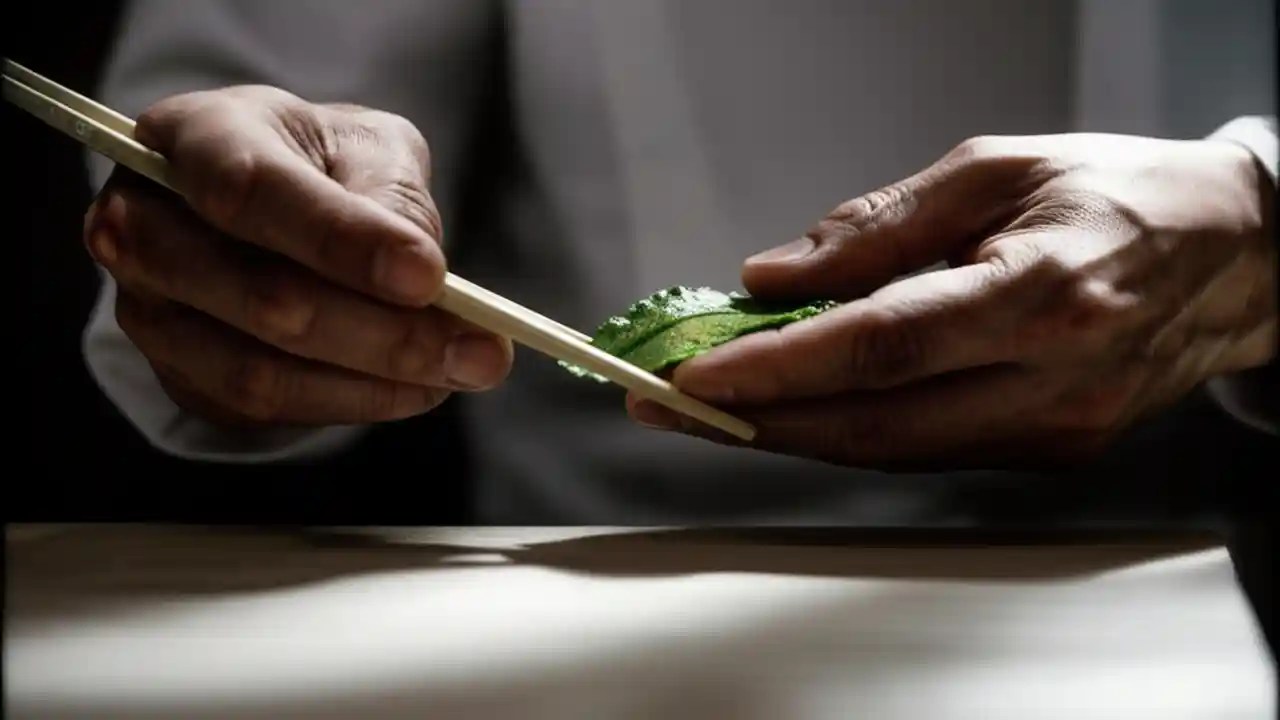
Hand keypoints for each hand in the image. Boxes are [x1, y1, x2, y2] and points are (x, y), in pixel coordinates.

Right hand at [83, 86, 511, 426]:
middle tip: (482, 351)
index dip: (341, 240)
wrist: (275, 206)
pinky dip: (354, 403)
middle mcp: (145, 226)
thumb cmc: (322, 165)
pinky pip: (270, 409)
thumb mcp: (368, 147)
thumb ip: (392, 195)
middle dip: (386, 333)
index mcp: (194, 138)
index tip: (429, 276)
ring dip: (378, 382)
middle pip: (261, 297)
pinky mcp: (181, 376)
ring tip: (463, 370)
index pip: (250, 191)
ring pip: (262, 371)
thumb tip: (419, 272)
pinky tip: (416, 386)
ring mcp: (151, 311)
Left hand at [629, 133, 1275, 468]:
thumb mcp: (996, 169)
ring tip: (714, 408)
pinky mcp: (1052, 451)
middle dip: (756, 422)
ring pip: (891, 452)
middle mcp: (1051, 378)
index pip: (881, 347)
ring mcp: (1055, 430)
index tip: (696, 378)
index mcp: (1042, 292)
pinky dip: (852, 431)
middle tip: (668, 408)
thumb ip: (879, 227)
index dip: (779, 369)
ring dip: (792, 433)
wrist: (1235, 257)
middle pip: (873, 424)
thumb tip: (773, 275)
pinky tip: (800, 408)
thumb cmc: (1119, 194)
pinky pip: (926, 450)